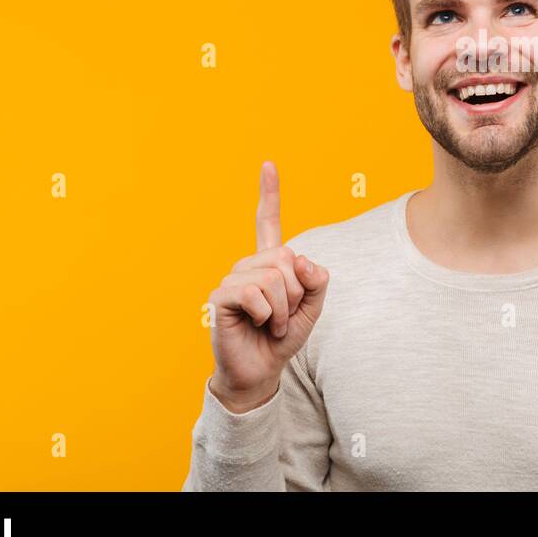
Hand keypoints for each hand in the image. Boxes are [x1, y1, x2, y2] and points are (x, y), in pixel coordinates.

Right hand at [208, 161, 329, 412]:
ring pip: (274, 276)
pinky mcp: (220, 297)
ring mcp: (232, 279)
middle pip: (286, 257)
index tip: (268, 164)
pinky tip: (259, 325)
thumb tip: (301, 260)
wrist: (261, 372)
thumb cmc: (282, 339)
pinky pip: (255, 293)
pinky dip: (268, 314)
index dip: (269, 193)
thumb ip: (316, 282)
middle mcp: (248, 265)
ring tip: (273, 324)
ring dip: (283, 308)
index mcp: (268, 263)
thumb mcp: (311, 308)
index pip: (268, 222)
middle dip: (296, 292)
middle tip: (285, 316)